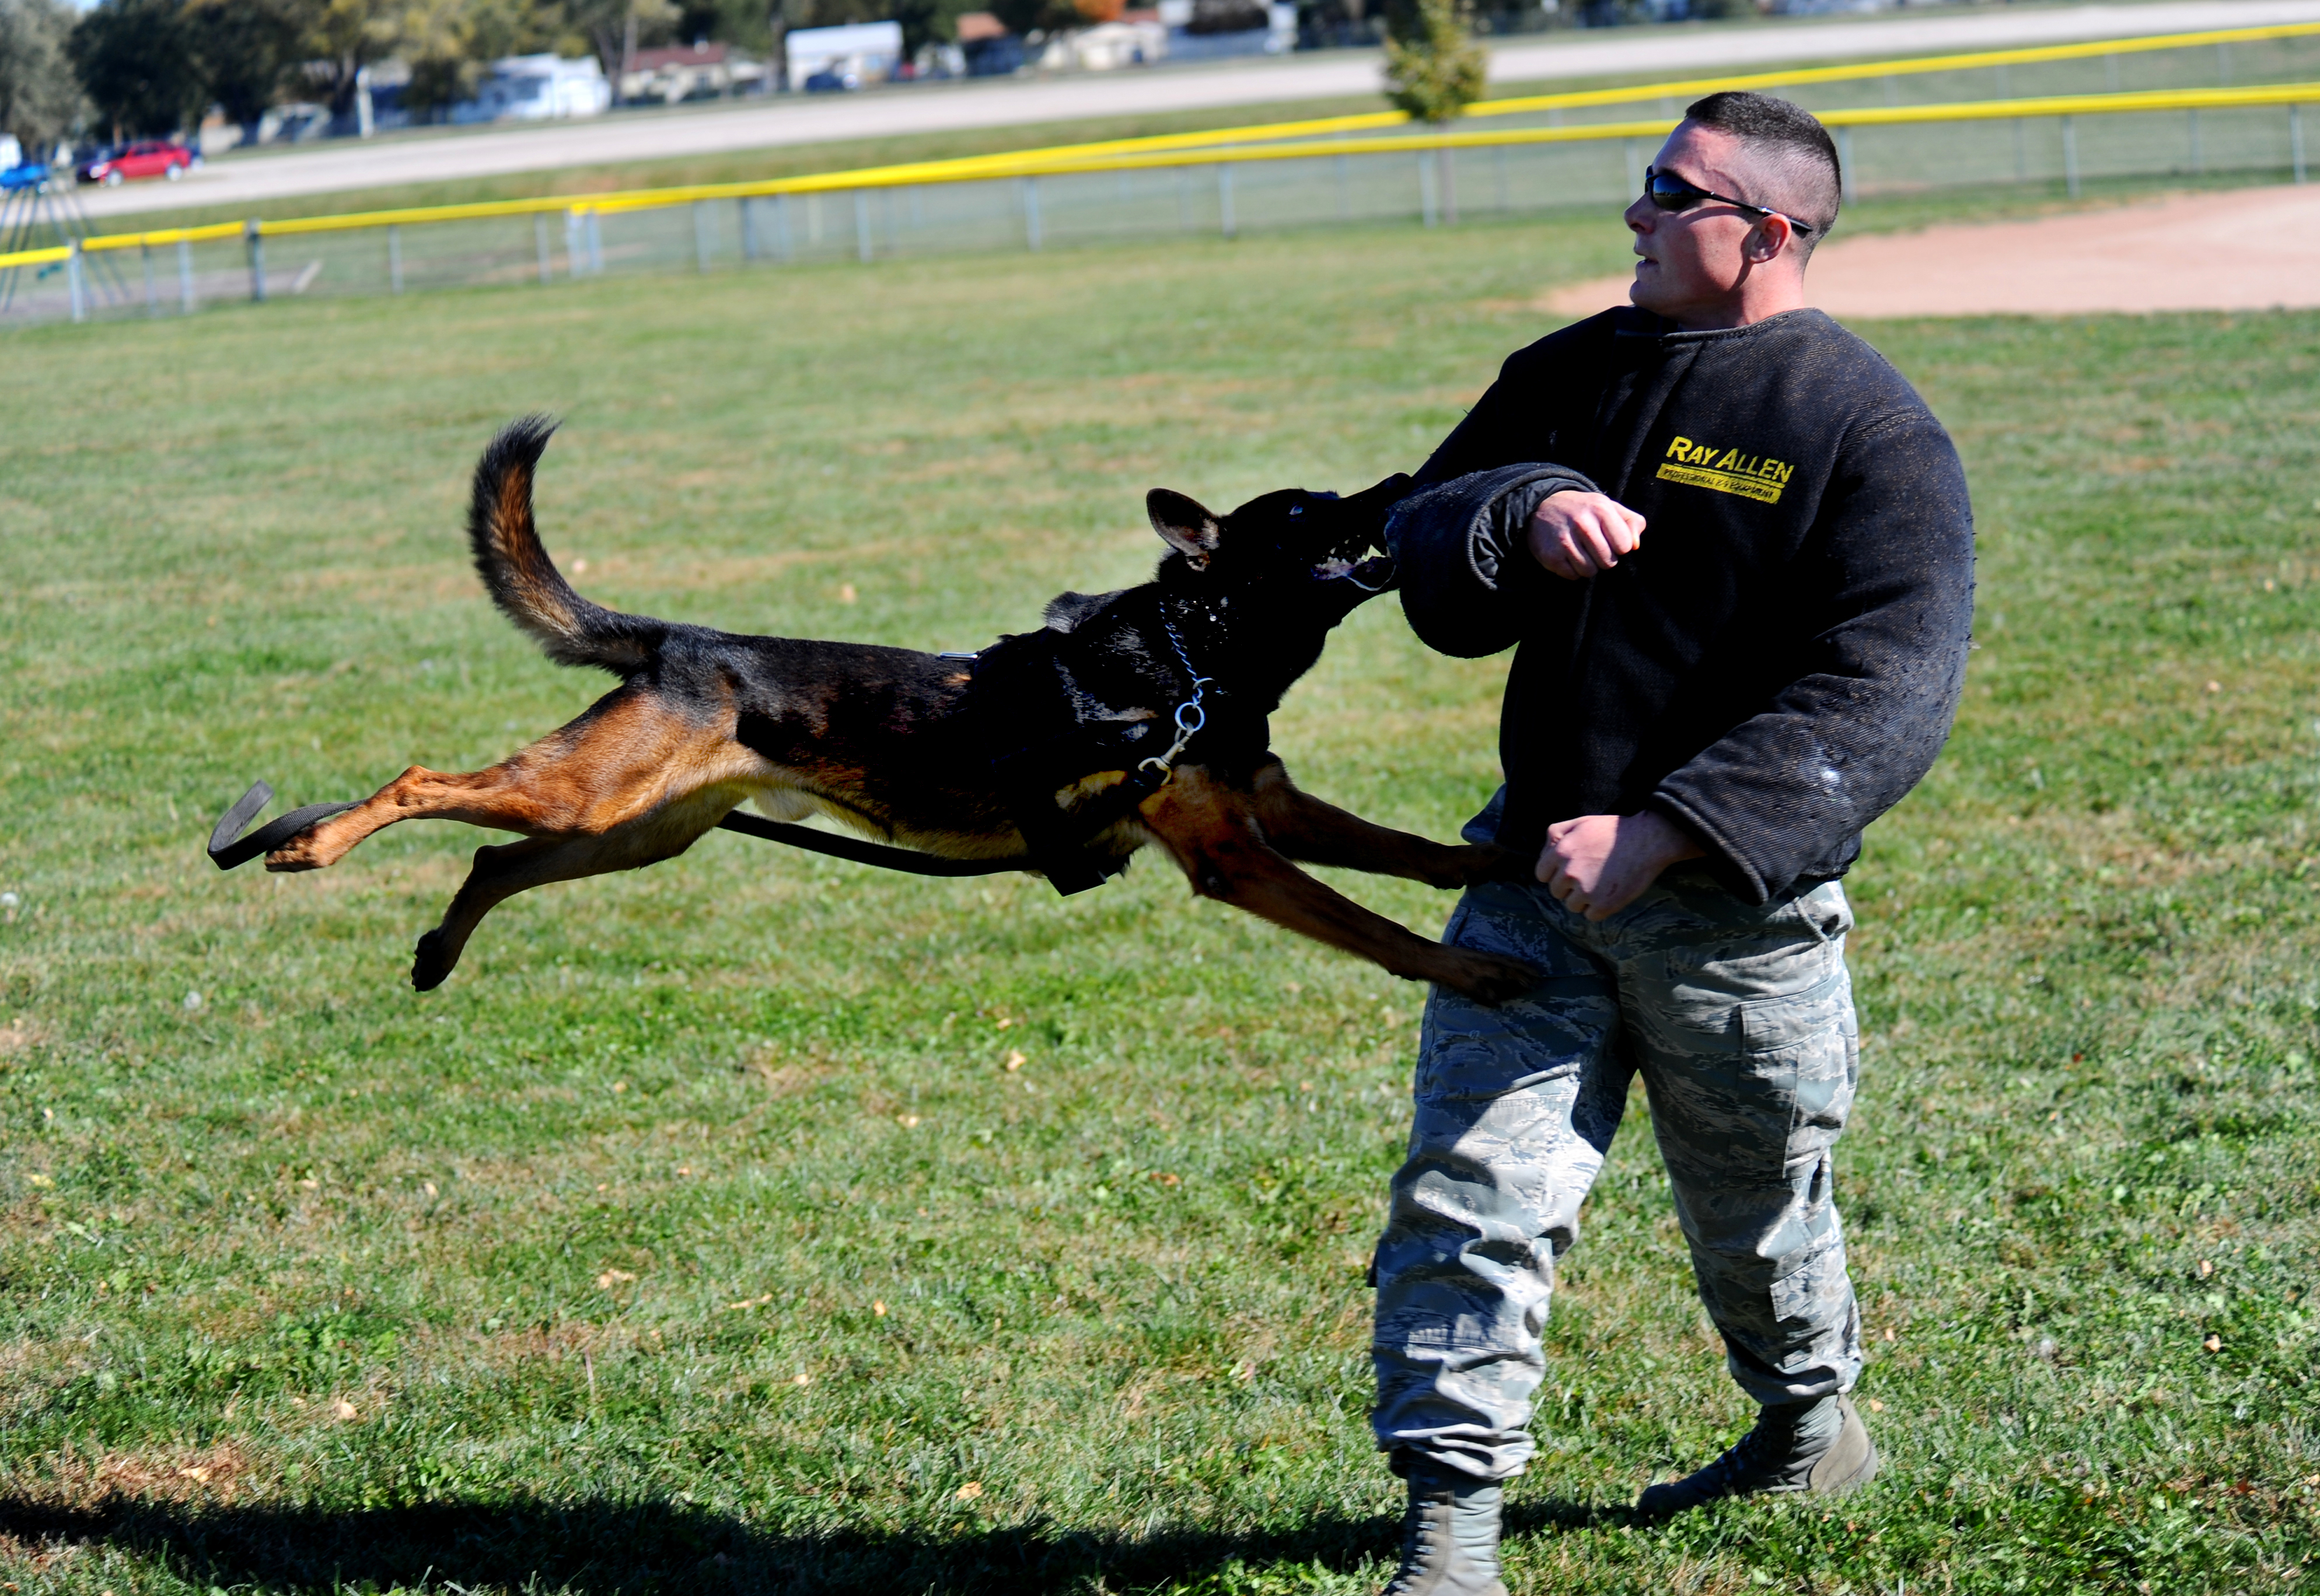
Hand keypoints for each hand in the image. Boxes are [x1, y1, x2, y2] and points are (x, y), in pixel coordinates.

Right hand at [1527, 490, 1645, 580]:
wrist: (1543, 506)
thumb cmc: (1584, 510)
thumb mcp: (1609, 507)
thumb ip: (1632, 522)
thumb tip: (1635, 545)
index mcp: (1601, 509)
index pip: (1624, 546)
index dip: (1619, 547)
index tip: (1609, 540)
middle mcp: (1582, 523)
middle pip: (1608, 562)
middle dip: (1604, 559)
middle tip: (1594, 548)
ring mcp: (1564, 540)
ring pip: (1590, 572)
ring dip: (1588, 566)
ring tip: (1581, 552)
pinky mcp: (1550, 556)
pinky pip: (1573, 576)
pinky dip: (1573, 570)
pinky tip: (1568, 556)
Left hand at [1536, 811, 1703, 921]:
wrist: (1647, 840)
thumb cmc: (1613, 831)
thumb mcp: (1580, 822)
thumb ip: (1555, 834)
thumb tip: (1544, 853)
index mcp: (1560, 852)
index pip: (1542, 874)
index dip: (1555, 873)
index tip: (1569, 870)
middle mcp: (1569, 873)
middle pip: (1557, 891)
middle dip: (1569, 886)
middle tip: (1589, 875)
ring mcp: (1585, 891)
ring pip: (1572, 905)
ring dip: (1583, 899)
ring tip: (1601, 884)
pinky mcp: (1603, 905)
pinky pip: (1590, 915)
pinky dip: (1599, 908)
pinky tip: (1609, 893)